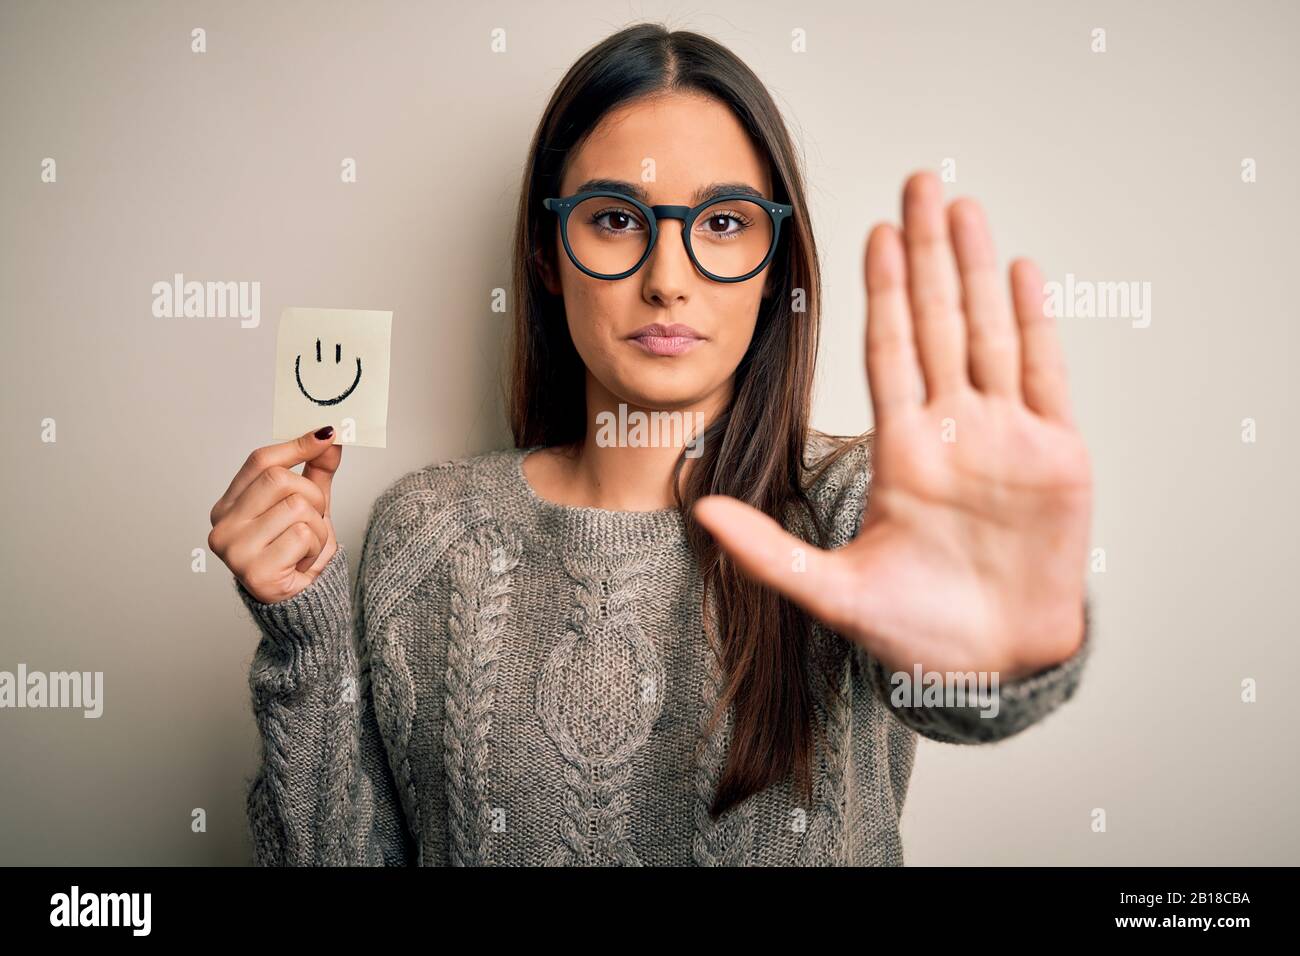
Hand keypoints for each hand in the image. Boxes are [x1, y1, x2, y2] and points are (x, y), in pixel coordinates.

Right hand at [208, 426, 342, 604]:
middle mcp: (223, 525)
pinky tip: (303, 563)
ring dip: (318, 528)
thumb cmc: (298, 552)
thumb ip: (317, 472)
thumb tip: (329, 436)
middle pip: (280, 480)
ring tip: (307, 546)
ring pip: (296, 508)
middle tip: (316, 517)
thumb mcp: (309, 506)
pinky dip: (316, 548)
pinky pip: (303, 536)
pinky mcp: (255, 572)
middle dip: (313, 495)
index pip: (260, 461)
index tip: (326, 435)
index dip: (296, 445)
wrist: (299, 605)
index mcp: (229, 505)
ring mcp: (235, 550)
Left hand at [692, 171, 1091, 681]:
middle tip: (919, 182)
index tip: (871, 233)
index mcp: (902, 451)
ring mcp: (1006, 437)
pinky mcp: (1057, 455)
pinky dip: (1035, 325)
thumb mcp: (831, 591)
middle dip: (928, 253)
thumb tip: (697, 511)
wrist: (994, 666)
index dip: (883, 292)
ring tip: (962, 206)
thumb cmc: (917, 631)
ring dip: (977, 269)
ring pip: (989, 332)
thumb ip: (767, 551)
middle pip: (938, 322)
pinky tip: (1019, 272)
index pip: (889, 352)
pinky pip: (1046, 376)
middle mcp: (953, 430)